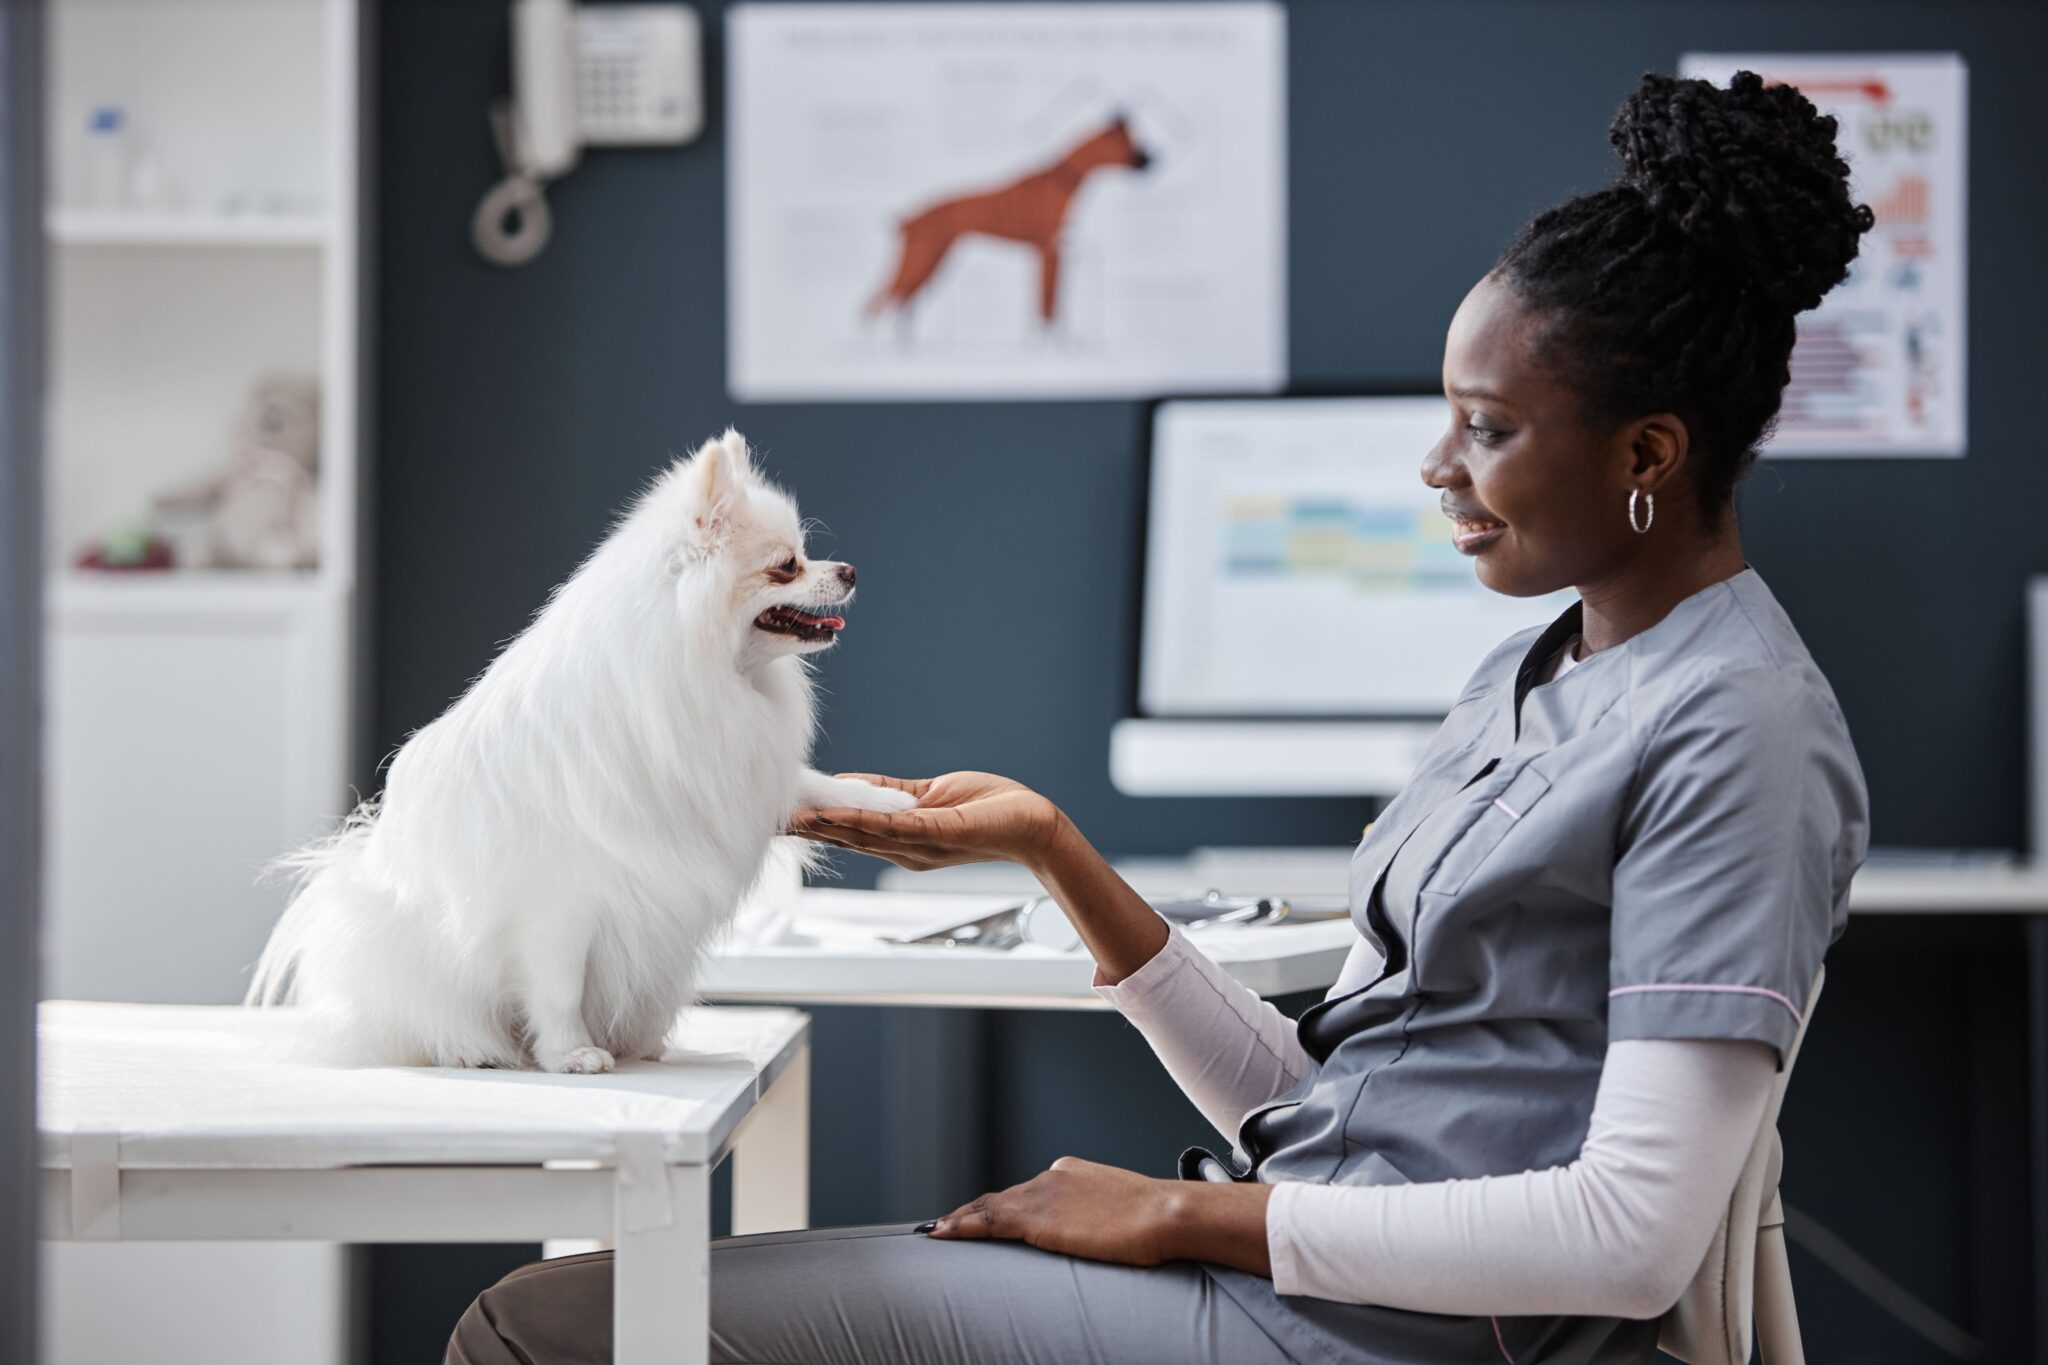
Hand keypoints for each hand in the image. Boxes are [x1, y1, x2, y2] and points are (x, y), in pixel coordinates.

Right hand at [788, 770, 1066, 871]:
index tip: (776, 816)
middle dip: (806, 830)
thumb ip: (891, 793)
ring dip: (823, 825)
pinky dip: (861, 818)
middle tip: (765, 821)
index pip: (846, 831)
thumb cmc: (989, 808)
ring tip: (789, 818)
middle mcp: (903, 849)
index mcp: (900, 839)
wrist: (1033, 825)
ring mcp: (918, 845)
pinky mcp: (937, 834)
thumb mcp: (929, 797)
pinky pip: (892, 825)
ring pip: (861, 834)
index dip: (812, 824)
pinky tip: (835, 813)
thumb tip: (849, 785)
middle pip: (844, 837)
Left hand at [919, 1157, 1190, 1266]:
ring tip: (935, 1231)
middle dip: (971, 1210)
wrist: (1164, 1214)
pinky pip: (988, 1222)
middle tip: (944, 1223)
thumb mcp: (1122, 1212)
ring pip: (988, 1208)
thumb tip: (1101, 1234)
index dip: (998, 1205)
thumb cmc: (1157, 1219)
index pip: (1026, 1192)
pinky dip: (961, 1226)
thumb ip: (1100, 1217)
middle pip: (1001, 1197)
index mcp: (1070, 1173)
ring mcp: (1042, 1196)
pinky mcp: (1038, 1219)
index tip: (980, 1215)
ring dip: (958, 1219)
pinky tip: (942, 1233)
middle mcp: (1051, 1177)